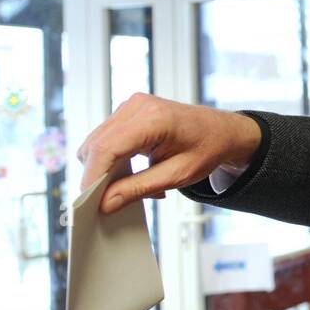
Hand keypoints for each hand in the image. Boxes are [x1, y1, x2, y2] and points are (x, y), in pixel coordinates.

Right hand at [77, 93, 261, 213]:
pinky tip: (134, 171)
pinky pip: (106, 139)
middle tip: (111, 201)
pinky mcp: (128, 112)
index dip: (92, 177)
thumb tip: (106, 202)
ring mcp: (131, 106)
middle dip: (97, 177)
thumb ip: (139, 188)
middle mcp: (138, 106)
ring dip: (106, 168)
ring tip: (134, 184)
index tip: (88, 203)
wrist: (221, 130)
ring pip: (96, 143)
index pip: (107, 149)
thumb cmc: (207, 148)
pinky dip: (113, 159)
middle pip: (96, 146)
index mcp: (153, 119)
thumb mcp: (177, 175)